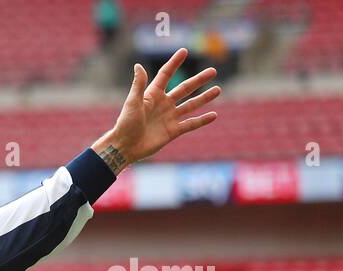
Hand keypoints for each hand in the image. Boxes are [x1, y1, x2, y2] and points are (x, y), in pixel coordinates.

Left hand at [96, 48, 221, 169]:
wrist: (125, 147)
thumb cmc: (125, 124)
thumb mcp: (132, 102)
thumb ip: (138, 85)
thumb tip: (138, 65)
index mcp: (153, 95)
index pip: (166, 75)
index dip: (174, 63)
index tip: (183, 51)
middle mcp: (163, 104)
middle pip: (184, 89)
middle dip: (199, 80)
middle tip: (213, 71)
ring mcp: (169, 117)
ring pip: (191, 105)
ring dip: (204, 98)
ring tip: (218, 90)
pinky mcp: (172, 131)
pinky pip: (190, 124)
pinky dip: (202, 120)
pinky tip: (213, 115)